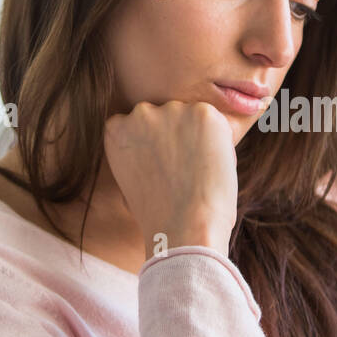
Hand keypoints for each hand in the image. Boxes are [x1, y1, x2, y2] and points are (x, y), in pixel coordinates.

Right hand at [103, 99, 237, 256]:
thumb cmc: (160, 215)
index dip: (157, 146)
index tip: (163, 167)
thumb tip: (156, 144)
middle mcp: (139, 113)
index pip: (141, 124)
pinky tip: (212, 167)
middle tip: (184, 173)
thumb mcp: (130, 178)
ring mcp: (172, 109)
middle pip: (169, 117)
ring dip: (200, 138)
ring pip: (194, 118)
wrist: (184, 227)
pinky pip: (219, 123)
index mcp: (115, 129)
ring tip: (198, 173)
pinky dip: (221, 142)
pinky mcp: (203, 113)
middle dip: (179, 137)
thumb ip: (138, 152)